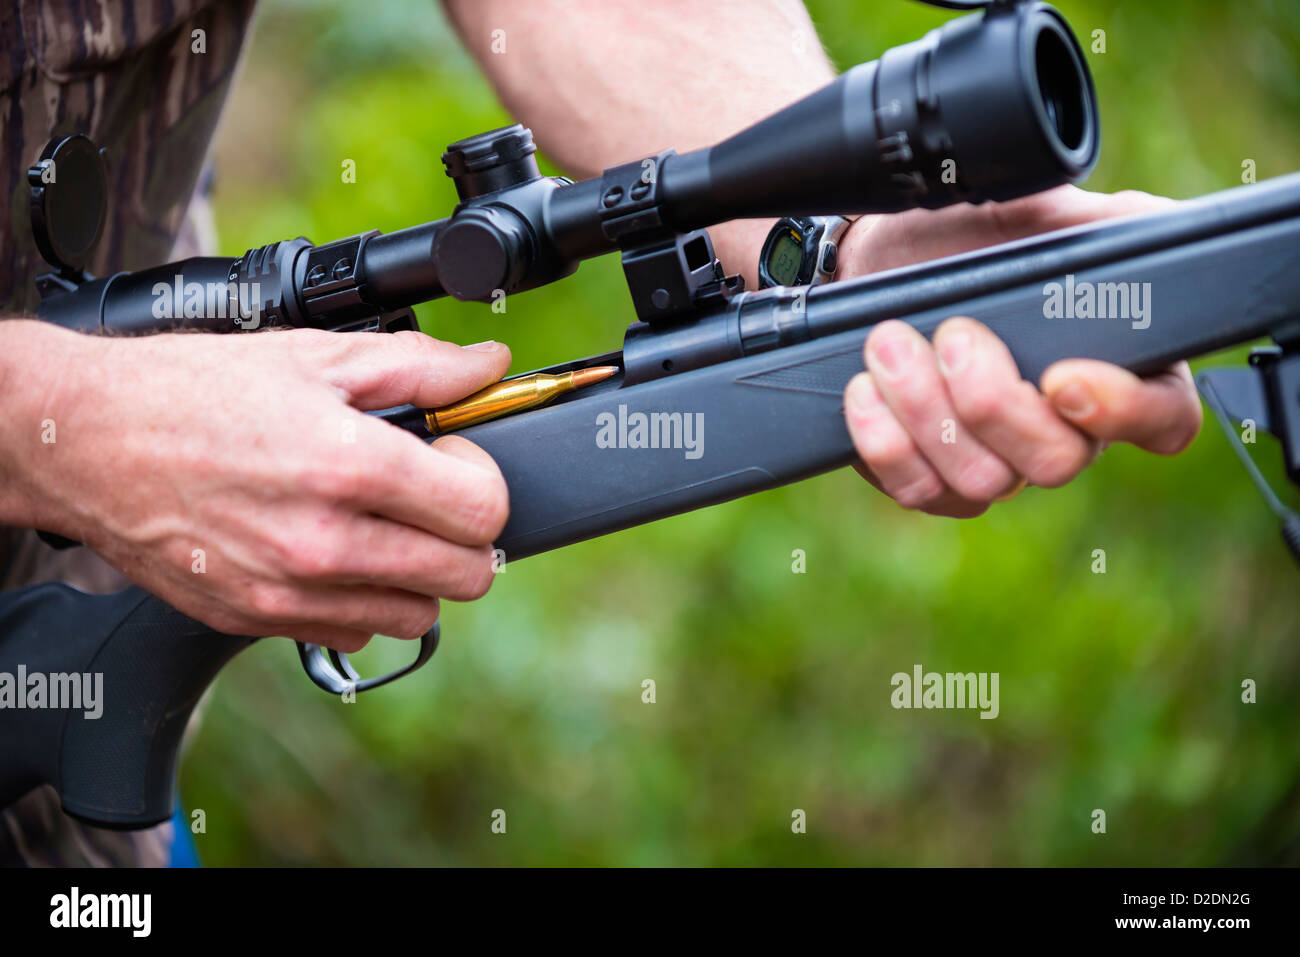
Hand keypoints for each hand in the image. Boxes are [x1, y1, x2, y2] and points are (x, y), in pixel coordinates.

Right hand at [5, 323, 511, 649]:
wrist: (86, 440)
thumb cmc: (194, 391)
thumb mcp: (316, 356)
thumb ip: (422, 366)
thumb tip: (490, 366)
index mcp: (351, 466)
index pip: (483, 511)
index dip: (480, 477)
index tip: (451, 457)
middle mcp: (326, 542)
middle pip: (468, 575)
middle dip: (463, 533)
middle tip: (427, 495)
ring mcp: (292, 590)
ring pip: (418, 616)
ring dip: (417, 574)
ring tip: (380, 525)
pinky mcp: (261, 619)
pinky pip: (355, 634)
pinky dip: (361, 602)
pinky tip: (334, 553)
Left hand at [838, 186, 1202, 516]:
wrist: (878, 258)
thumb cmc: (968, 235)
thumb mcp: (1034, 211)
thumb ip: (1097, 221)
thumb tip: (1150, 224)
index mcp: (1118, 366)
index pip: (1163, 420)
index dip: (1124, 412)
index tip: (1062, 376)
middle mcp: (1063, 429)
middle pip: (1057, 463)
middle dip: (993, 401)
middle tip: (952, 334)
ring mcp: (996, 462)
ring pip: (982, 481)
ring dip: (925, 410)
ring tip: (887, 342)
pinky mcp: (932, 478)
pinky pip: (920, 490)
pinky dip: (885, 441)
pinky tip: (865, 389)